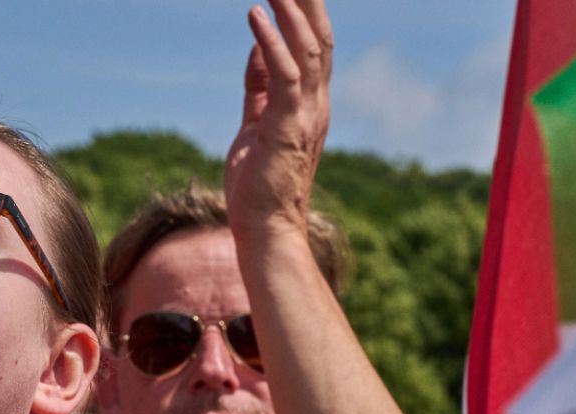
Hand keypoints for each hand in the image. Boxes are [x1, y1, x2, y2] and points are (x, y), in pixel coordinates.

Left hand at [223, 0, 333, 246]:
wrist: (265, 230)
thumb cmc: (258, 186)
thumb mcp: (255, 123)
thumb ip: (259, 84)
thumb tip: (259, 44)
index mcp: (311, 105)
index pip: (316, 48)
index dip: (307, 13)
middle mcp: (316, 105)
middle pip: (320, 39)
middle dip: (309, 2)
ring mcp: (305, 116)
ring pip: (308, 50)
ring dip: (291, 11)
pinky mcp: (287, 127)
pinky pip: (285, 76)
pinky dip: (271, 43)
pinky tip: (256, 17)